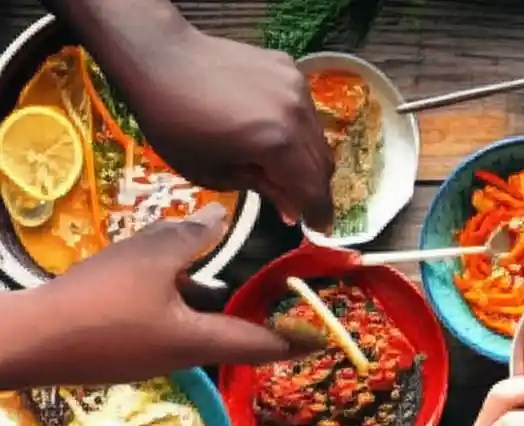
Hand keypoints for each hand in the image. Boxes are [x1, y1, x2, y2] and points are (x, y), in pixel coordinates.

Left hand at [4, 204, 316, 388]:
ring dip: (200, 285)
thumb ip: (244, 341)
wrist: (25, 343)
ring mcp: (120, 265)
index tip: (273, 242)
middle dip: (225, 261)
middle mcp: (147, 245)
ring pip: (172, 268)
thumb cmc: (112, 333)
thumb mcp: (187, 342)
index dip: (247, 231)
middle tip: (253, 283)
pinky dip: (174, 299)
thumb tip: (300, 342)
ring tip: (224, 310)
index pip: (218, 224)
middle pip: (195, 244)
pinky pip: (152, 285)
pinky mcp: (101, 287)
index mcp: (173, 244)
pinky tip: (178, 327)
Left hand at [122, 26, 334, 229]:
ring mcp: (296, 87)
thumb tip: (291, 208)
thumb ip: (261, 189)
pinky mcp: (290, 69)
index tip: (318, 230)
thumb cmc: (174, 121)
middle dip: (314, 188)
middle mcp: (297, 114)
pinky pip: (304, 109)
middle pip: (323, 163)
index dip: (318, 215)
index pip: (313, 189)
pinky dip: (296, 128)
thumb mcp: (212, 172)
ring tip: (281, 167)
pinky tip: (271, 130)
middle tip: (297, 203)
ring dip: (306, 158)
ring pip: (317, 136)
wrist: (160, 56)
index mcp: (278, 143)